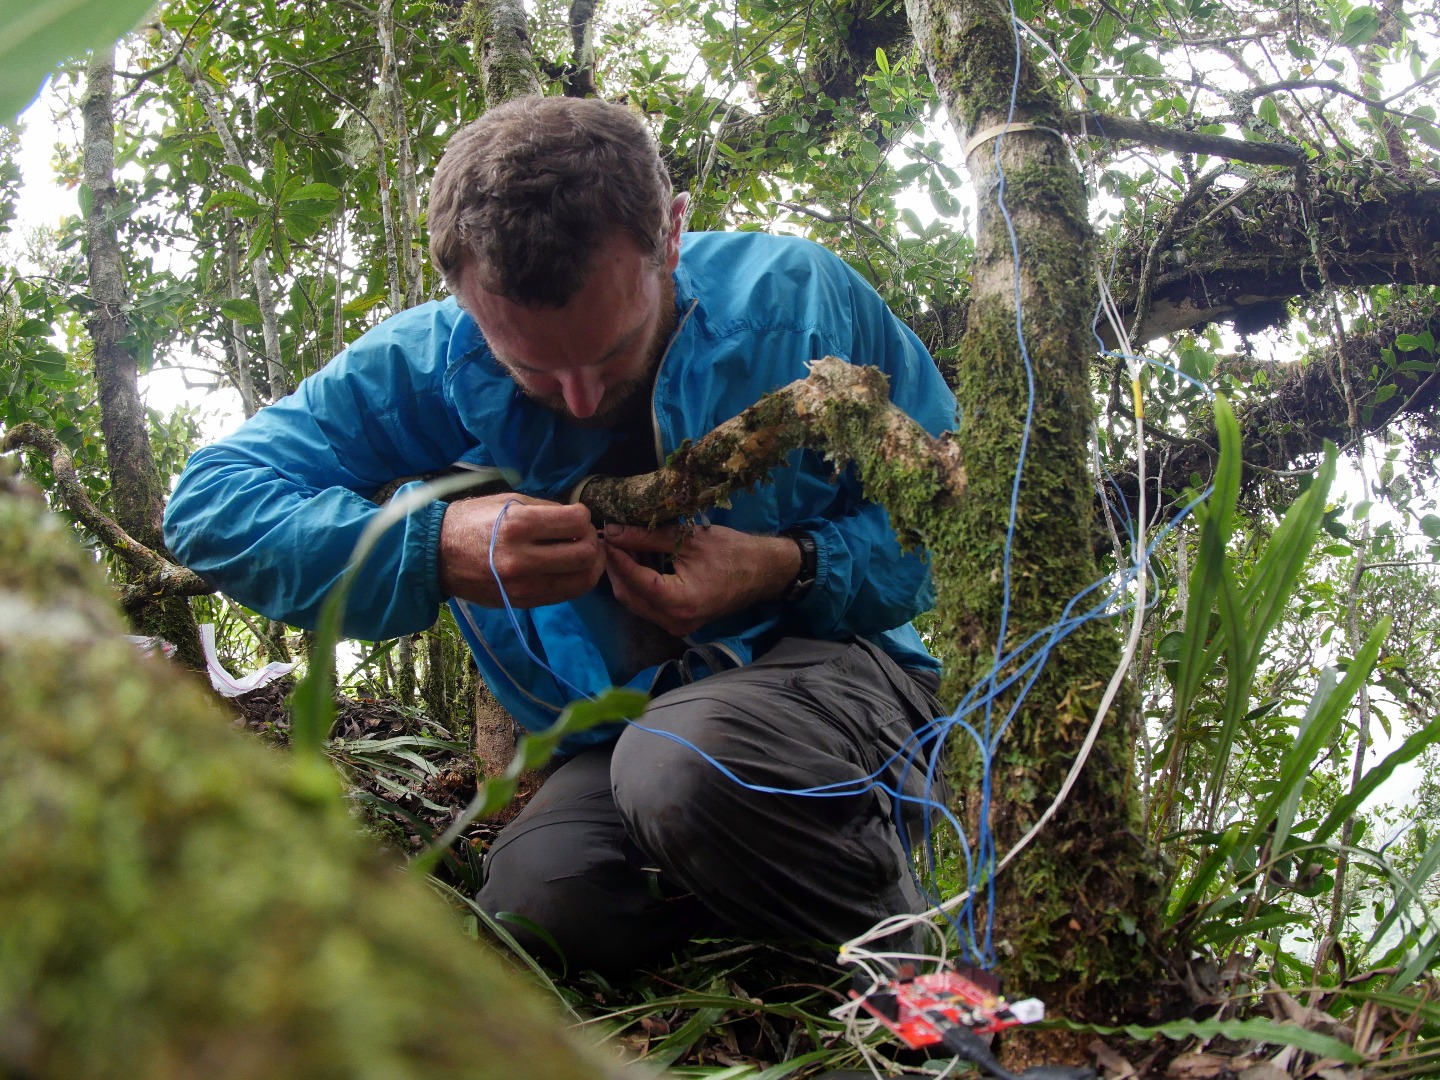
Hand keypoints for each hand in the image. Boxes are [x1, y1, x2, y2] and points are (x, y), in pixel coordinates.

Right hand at [439, 494, 603, 607]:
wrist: (436, 555)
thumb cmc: (472, 520)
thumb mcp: (507, 501)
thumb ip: (545, 509)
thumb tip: (577, 517)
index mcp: (518, 525)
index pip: (576, 522)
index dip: (584, 515)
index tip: (577, 514)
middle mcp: (522, 559)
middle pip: (585, 554)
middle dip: (592, 540)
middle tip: (583, 534)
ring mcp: (523, 586)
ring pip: (582, 579)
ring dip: (592, 564)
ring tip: (584, 552)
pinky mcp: (523, 602)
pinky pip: (566, 594)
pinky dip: (578, 579)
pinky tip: (572, 568)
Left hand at [603, 523, 799, 636]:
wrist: (763, 572)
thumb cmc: (732, 552)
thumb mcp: (688, 539)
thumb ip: (647, 536)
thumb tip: (613, 529)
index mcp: (679, 602)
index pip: (634, 580)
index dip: (616, 556)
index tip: (605, 534)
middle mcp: (674, 621)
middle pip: (628, 595)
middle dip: (616, 567)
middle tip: (609, 539)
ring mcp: (676, 625)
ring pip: (635, 601)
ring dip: (625, 574)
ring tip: (621, 545)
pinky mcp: (678, 621)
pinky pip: (648, 603)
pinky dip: (639, 582)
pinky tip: (637, 558)